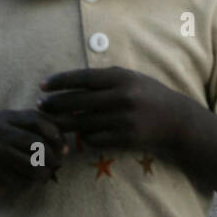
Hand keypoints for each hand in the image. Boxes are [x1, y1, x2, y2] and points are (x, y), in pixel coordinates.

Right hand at [0, 109, 65, 200]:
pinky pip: (17, 181)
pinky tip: (25, 183)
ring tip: (45, 176)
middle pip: (36, 143)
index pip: (36, 120)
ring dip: (43, 174)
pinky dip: (26, 184)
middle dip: (52, 157)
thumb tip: (67, 137)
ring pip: (30, 165)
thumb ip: (40, 128)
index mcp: (5, 117)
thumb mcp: (17, 130)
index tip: (64, 148)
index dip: (55, 134)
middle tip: (57, 165)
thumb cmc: (4, 147)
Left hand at [38, 67, 187, 154]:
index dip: (60, 81)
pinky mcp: (125, 138)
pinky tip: (77, 135)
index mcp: (121, 78)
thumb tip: (70, 83)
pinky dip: (83, 137)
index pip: (82, 78)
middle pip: (78, 101)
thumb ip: (103, 79)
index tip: (42, 85)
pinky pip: (94, 139)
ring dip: (64, 123)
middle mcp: (121, 97)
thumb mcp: (129, 78)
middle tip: (40, 106)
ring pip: (83, 123)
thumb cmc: (148, 94)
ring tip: (50, 122)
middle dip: (55, 104)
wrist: (176, 120)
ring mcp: (123, 120)